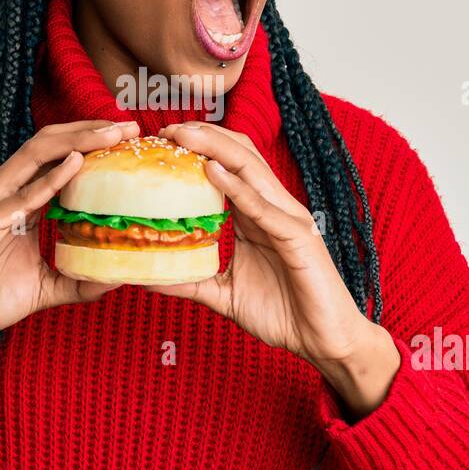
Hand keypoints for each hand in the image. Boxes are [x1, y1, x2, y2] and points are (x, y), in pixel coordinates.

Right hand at [0, 119, 141, 349]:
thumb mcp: (46, 287)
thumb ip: (78, 281)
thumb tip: (118, 278)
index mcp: (19, 199)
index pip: (59, 157)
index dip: (92, 143)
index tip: (130, 138)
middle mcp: (5, 190)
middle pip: (51, 144)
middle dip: (90, 130)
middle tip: (129, 127)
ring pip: (36, 154)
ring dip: (76, 141)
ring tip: (109, 134)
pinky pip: (21, 195)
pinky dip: (50, 178)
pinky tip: (76, 165)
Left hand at [156, 122, 394, 381]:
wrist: (324, 341)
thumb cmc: (282, 314)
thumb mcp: (223, 293)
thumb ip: (189, 281)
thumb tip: (144, 277)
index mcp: (257, 215)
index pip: (227, 167)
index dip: (198, 148)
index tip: (160, 140)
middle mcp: (273, 208)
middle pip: (239, 156)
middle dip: (204, 136)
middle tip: (167, 128)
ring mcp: (288, 219)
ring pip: (251, 169)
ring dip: (216, 148)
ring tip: (184, 135)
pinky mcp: (299, 238)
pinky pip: (263, 208)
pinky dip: (237, 187)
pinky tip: (212, 171)